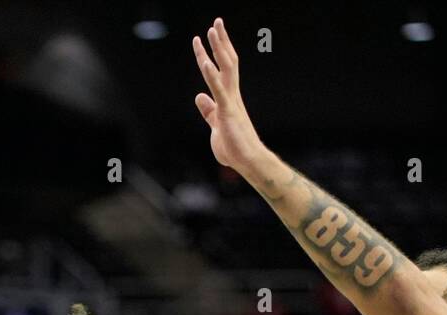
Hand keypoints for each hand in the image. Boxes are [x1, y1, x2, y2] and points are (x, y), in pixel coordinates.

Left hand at [192, 18, 266, 173]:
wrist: (247, 161)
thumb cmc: (234, 147)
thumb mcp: (215, 125)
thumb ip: (208, 111)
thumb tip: (199, 96)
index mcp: (228, 98)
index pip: (222, 69)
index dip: (214, 52)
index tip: (207, 36)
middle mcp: (232, 95)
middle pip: (227, 62)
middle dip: (220, 41)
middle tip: (216, 22)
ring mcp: (230, 101)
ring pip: (225, 69)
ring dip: (218, 49)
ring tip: (211, 30)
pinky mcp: (227, 111)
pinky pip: (218, 90)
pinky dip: (211, 76)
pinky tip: (206, 62)